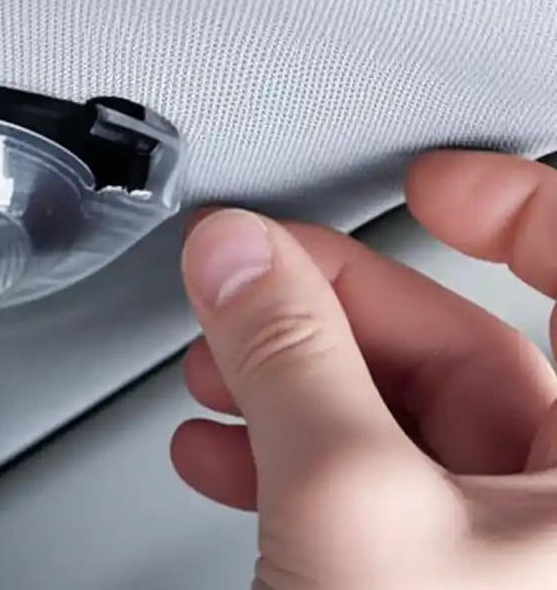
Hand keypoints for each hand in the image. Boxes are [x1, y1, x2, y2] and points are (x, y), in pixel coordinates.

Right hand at [171, 151, 556, 588]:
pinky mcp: (419, 583)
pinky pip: (357, 486)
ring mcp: (492, 554)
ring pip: (389, 419)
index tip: (432, 185)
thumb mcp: (349, 499)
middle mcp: (554, 508)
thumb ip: (290, 358)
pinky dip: (278, 456)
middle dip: (327, 312)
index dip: (516, 208)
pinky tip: (217, 450)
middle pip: (452, 353)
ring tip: (212, 371)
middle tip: (249, 278)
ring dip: (281, 382)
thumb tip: (239, 257)